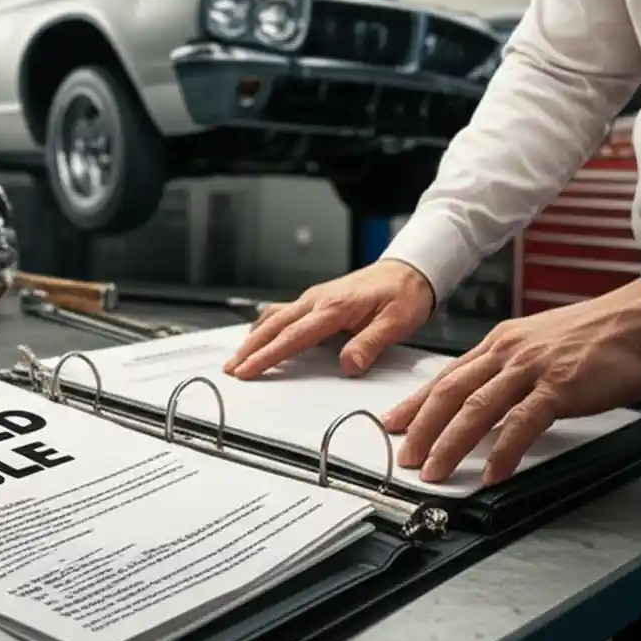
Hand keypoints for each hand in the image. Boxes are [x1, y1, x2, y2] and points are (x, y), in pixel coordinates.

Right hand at [224, 259, 434, 378]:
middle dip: (249, 349)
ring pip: (274, 318)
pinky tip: (258, 336)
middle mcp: (318, 299)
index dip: (268, 355)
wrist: (410, 270)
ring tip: (238, 358)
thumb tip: (348, 365)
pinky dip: (265, 326)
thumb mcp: (396, 322)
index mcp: (334, 307)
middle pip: (274, 326)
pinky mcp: (316, 299)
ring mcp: (314, 297)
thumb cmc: (404, 294)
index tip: (248, 370)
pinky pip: (283, 312)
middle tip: (231, 369)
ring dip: (253, 338)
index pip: (293, 336)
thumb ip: (370, 344)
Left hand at [384, 280, 640, 485]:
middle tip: (406, 456)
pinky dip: (503, 450)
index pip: (446, 376)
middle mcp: (508, 352)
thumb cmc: (599, 335)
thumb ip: (510, 371)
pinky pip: (522, 422)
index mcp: (500, 342)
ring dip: (450, 443)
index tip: (394, 424)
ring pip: (476, 408)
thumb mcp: (539, 345)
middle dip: (422, 428)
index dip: (415, 404)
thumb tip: (487, 402)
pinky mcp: (559, 385)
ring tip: (435, 470)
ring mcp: (531, 368)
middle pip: (450, 393)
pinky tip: (493, 471)